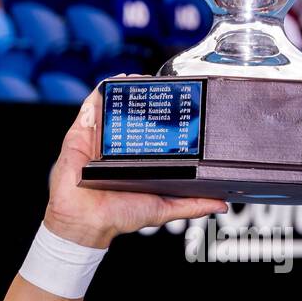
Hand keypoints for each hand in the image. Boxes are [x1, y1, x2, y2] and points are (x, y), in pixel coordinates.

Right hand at [44, 81, 227, 247]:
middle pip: (132, 113)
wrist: (87, 222)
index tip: (178, 102)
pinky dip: (101, 92)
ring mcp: (99, 138)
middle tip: (158, 85)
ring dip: (124, 88)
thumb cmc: (119, 216)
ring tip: (137, 78)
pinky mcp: (81, 134)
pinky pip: (90, 107)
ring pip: (112, 105)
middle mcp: (118, 146)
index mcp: (137, 159)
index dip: (163, 114)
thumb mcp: (164, 208)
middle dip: (144, 96)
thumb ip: (191, 204)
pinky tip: (112, 83)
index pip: (152, 130)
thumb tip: (220, 203)